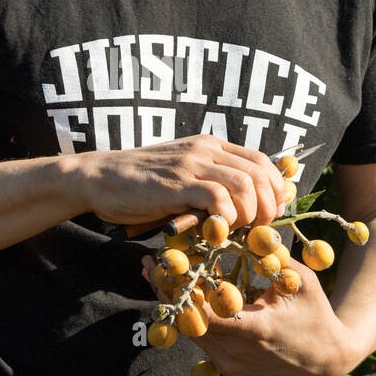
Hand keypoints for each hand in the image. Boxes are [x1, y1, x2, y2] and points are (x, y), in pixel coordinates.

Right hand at [76, 134, 289, 232]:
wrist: (99, 177)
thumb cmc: (140, 184)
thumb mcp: (182, 174)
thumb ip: (209, 183)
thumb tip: (244, 207)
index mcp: (210, 145)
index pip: (261, 160)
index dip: (276, 188)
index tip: (271, 212)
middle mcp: (205, 150)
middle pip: (260, 173)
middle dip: (268, 205)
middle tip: (258, 227)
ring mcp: (190, 165)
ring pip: (245, 184)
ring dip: (249, 213)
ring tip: (236, 229)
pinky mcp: (175, 185)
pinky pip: (217, 198)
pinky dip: (226, 217)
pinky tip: (215, 229)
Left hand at [141, 254, 356, 375]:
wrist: (327, 360)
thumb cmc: (317, 316)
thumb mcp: (300, 282)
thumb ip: (273, 257)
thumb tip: (248, 226)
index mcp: (254, 330)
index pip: (203, 315)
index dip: (178, 291)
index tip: (164, 266)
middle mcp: (235, 352)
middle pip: (187, 323)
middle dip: (167, 292)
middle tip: (152, 263)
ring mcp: (229, 362)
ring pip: (189, 331)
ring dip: (174, 303)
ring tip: (159, 273)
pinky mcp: (227, 366)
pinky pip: (200, 338)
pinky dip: (190, 315)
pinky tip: (182, 292)